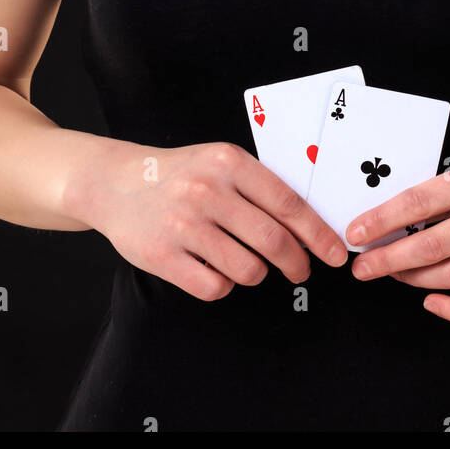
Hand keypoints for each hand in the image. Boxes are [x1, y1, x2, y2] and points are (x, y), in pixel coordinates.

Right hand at [72, 139, 348, 300]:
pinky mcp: (162, 256)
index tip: (335, 253)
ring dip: (256, 273)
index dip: (318, 234)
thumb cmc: (178, 174)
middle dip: (297, 263)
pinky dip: (222, 284)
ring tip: (245, 262)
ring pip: (247, 269)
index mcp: (228, 162)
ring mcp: (183, 225)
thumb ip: (258, 186)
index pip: (288, 203)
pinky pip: (214, 286)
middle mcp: (207, 191)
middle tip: (301, 271)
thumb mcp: (219, 162)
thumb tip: (309, 226)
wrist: (114, 182)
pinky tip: (213, 268)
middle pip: (273, 241)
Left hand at [344, 147, 449, 321]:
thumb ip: (446, 192)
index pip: (420, 202)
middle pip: (432, 246)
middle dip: (389, 259)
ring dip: (415, 280)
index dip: (382, 221)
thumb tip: (394, 221)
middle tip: (363, 267)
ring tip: (394, 274)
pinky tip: (432, 301)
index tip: (357, 233)